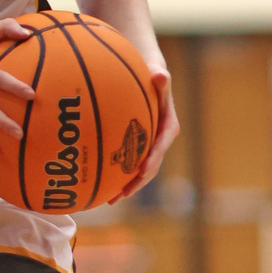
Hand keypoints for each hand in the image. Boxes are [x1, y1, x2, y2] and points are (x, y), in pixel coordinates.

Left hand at [111, 68, 178, 200]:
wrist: (151, 79)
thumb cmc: (152, 76)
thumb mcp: (157, 73)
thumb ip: (160, 76)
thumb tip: (160, 75)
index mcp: (169, 127)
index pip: (161, 145)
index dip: (153, 159)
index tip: (142, 170)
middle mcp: (161, 140)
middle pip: (152, 165)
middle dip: (139, 181)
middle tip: (124, 193)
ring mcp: (150, 146)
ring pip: (140, 170)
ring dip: (128, 185)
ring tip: (112, 199)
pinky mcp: (140, 147)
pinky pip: (130, 164)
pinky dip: (119, 176)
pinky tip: (102, 187)